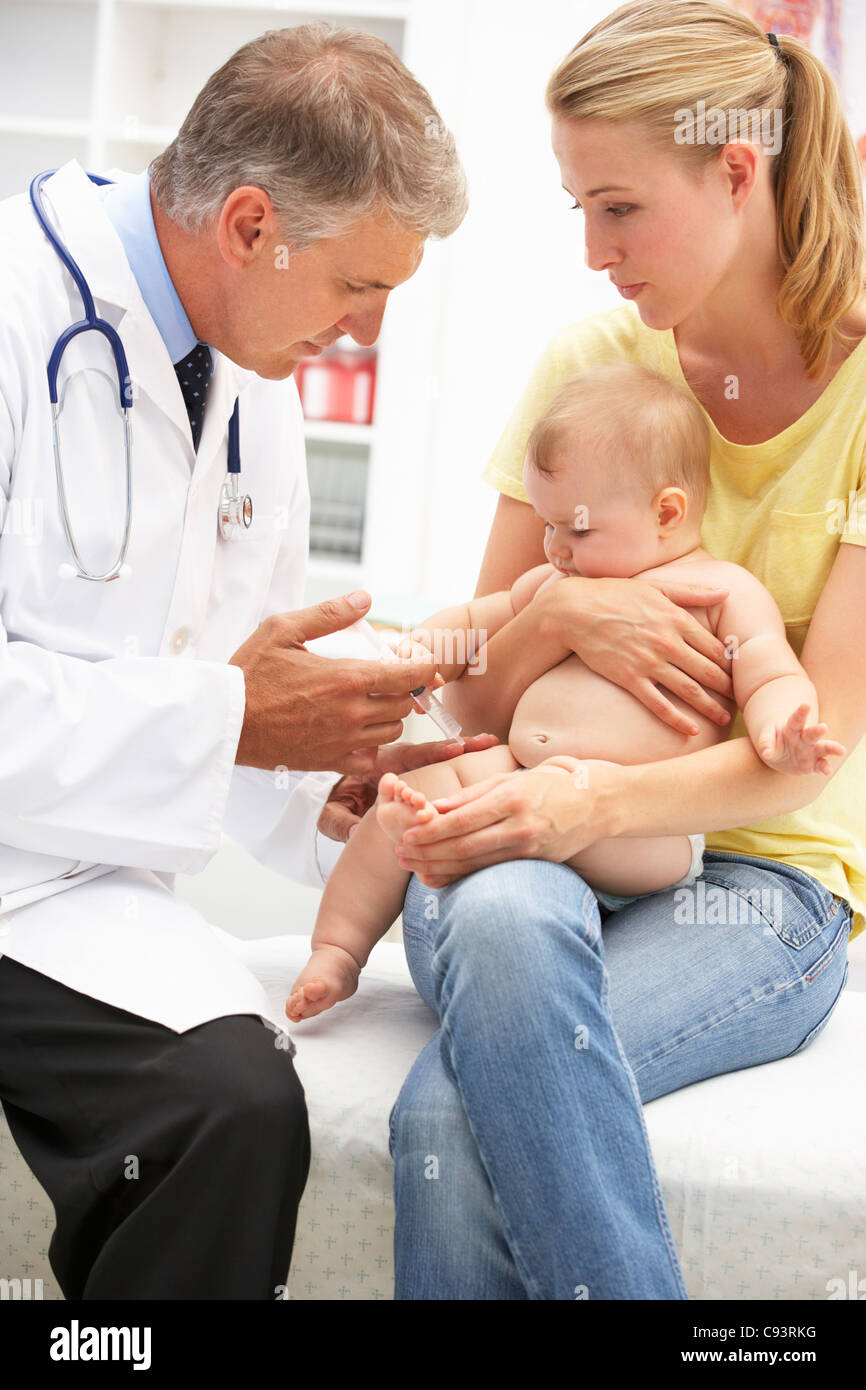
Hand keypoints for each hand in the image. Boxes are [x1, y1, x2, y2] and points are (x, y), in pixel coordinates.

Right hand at [228, 592, 439, 774]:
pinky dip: (370, 745)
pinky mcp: (330, 762)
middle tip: (385, 679)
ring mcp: (343, 741)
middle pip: (404, 705)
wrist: (225, 719)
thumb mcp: (283, 629)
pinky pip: (369, 758)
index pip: (409, 676)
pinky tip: (355, 730)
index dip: (423, 668)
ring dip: (388, 716)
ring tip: (368, 702)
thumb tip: (365, 598)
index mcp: (346, 677)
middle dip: (402, 690)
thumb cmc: (250, 672)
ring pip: (391, 731)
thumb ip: (329, 614)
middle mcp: (351, 712)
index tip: (417, 663)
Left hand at [317, 731, 500, 840]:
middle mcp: (402, 766)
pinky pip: (444, 767)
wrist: (339, 798)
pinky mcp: (420, 778)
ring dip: (467, 751)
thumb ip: (340, 819)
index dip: (434, 753)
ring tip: (491, 744)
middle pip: (434, 753)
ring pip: (443, 759)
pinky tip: (486, 753)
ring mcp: (413, 770)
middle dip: (459, 747)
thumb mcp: (334, 811)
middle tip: (486, 743)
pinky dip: (464, 758)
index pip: (412, 757)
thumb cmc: (339, 801)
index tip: (455, 749)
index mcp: (382, 767)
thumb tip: (355, 831)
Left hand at [391, 755, 621, 886]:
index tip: (407, 837)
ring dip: (440, 868)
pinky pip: (492, 872)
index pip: (462, 820)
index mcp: (511, 799)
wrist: (598, 803)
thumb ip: (473, 795)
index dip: (431, 832)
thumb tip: (436, 808)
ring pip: (475, 864)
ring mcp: (528, 848)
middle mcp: (519, 826)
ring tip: (414, 869)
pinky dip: (464, 876)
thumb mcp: (511, 779)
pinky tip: (443, 878)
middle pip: (464, 846)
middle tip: (401, 857)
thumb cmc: (551, 784)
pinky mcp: (534, 863)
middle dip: (428, 853)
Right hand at [535, 575, 734, 735]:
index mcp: (677, 619)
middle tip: (740, 700)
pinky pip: (659, 704)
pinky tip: (691, 729)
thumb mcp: (657, 587)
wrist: (575, 610)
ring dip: (710, 706)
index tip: (739, 674)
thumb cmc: (615, 594)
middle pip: (708, 671)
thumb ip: (692, 592)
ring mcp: (649, 662)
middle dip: (727, 688)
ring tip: (725, 718)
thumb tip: (725, 591)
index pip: (715, 647)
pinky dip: (677, 719)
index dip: (730, 663)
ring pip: (689, 690)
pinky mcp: (630, 679)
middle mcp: (668, 643)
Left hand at [755, 703, 845, 775]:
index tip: (806, 705)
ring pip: (823, 748)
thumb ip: (766, 742)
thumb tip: (766, 753)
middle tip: (823, 727)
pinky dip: (825, 768)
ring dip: (832, 748)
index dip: (801, 712)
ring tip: (840, 750)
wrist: (780, 754)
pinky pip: (821, 765)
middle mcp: (805, 738)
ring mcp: (811, 751)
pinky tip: (827, 770)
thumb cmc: (773, 740)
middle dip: (817, 730)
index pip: (796, 719)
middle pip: (812, 733)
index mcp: (792, 727)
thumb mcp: (767, 738)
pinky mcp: (814, 764)